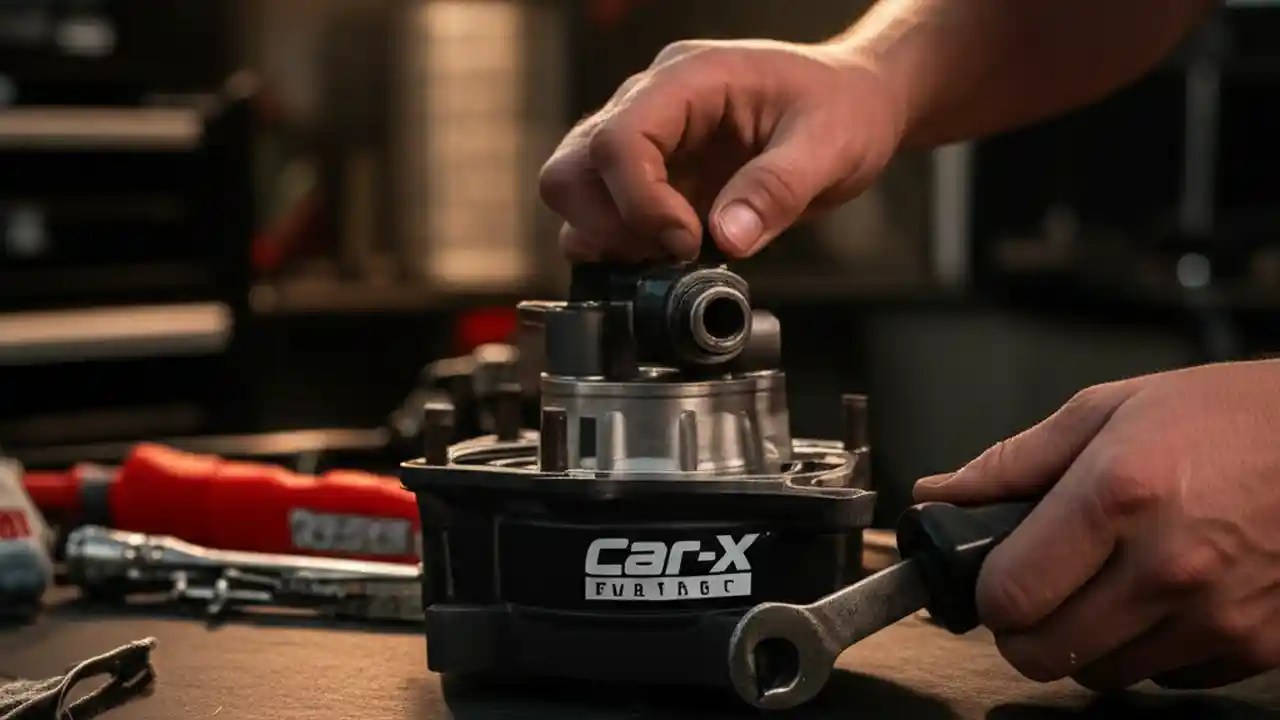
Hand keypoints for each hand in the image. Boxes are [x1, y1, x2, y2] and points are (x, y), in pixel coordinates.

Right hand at [538, 39, 904, 261]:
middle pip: (572, 167)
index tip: (687, 241)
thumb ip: (778, 189)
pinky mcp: (650, 176)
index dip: (640, 203)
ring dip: (610, 238)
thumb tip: (728, 237)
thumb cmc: (844, 109)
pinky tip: (672, 255)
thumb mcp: (831, 146)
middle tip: (672, 251)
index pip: (618, 138)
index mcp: (689, 79)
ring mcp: (645, 140)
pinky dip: (622, 246)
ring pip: (574, 191)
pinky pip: (603, 214)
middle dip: (609, 225)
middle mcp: (650, 102)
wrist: (855, 104)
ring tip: (674, 255)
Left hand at [914, 360, 1279, 690]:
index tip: (995, 573)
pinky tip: (1159, 600)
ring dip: (1083, 641)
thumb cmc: (1229, 418)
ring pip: (1098, 674)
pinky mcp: (1253, 648)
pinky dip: (1147, 650)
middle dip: (1022, 625)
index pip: (1008, 594)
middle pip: (1040, 652)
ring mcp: (1214, 616)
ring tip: (1105, 585)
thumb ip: (1015, 461)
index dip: (986, 590)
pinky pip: (1164, 678)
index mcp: (1119, 496)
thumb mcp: (1111, 410)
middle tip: (1038, 587)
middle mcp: (1167, 567)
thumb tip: (942, 494)